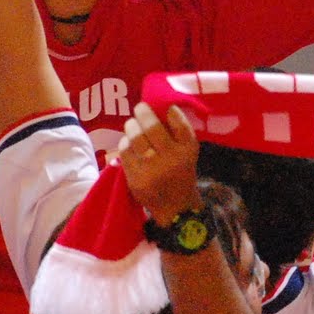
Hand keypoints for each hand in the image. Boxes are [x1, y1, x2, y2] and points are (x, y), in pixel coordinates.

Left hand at [118, 101, 201, 223]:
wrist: (175, 207)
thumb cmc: (181, 172)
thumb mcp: (189, 152)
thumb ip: (179, 131)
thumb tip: (163, 106)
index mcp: (187, 152)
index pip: (180, 125)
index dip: (171, 112)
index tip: (166, 106)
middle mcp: (170, 160)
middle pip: (151, 128)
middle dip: (143, 113)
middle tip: (140, 109)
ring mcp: (151, 170)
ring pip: (135, 138)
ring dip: (131, 126)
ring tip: (133, 124)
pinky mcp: (135, 179)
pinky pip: (125, 152)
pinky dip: (125, 142)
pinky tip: (130, 142)